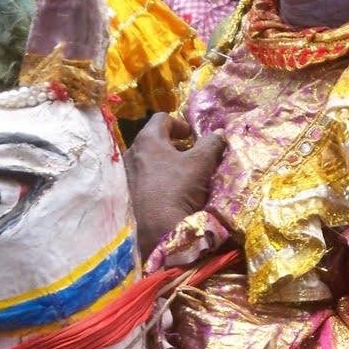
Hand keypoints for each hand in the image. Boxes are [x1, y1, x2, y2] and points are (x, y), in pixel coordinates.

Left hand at [123, 114, 225, 251]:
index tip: (193, 136)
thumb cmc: (178, 188)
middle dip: (175, 145)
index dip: (180, 124)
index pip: (162, 118)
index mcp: (147, 139)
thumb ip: (211, 143)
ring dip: (168, 162)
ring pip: (150, 160)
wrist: (159, 229)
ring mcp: (128, 174)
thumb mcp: (201, 163)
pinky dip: (160, 178)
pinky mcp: (129, 193)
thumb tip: (219, 132)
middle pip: (155, 139)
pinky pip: (146, 177)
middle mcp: (132, 153)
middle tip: (192, 155)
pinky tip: (173, 191)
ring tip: (185, 174)